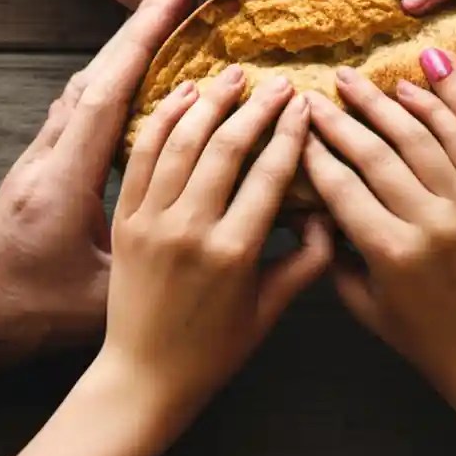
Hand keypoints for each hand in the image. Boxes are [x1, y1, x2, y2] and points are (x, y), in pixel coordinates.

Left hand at [0, 0, 191, 358]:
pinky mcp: (36, 174)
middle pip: (91, 78)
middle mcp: (45, 161)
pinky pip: (76, 113)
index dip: (140, 45)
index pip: (105, 96)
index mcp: (61, 184)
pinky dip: (106, 86)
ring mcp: (36, 164)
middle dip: (134, 33)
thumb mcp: (101, 300)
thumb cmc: (26, 315)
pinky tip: (131, 87)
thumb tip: (217, 241)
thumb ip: (153, 263)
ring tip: (161, 30)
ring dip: (118, 56)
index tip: (172, 3)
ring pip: (80, 91)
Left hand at [102, 67, 331, 423]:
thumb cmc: (212, 351)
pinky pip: (141, 157)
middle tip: (275, 84)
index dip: (289, 134)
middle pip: (225, 148)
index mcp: (233, 252)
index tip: (303, 104)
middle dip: (255, 108)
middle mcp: (190, 230)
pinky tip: (181, 97)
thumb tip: (332, 218)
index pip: (269, 175)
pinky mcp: (123, 221)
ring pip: (180, 142)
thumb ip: (306, 263)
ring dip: (208, 102)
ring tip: (231, 77)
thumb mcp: (269, 311)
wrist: (142, 378)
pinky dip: (161, 121)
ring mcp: (150, 222)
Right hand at [302, 66, 455, 405]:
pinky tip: (410, 88)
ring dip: (382, 103)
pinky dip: (437, 110)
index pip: (342, 187)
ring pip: (418, 138)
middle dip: (339, 120)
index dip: (313, 154)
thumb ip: (332, 254)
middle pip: (376, 154)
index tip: (293, 128)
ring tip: (353, 80)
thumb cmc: (416, 334)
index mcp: (391, 252)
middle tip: (314, 95)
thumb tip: (311, 207)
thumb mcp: (362, 303)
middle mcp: (429, 222)